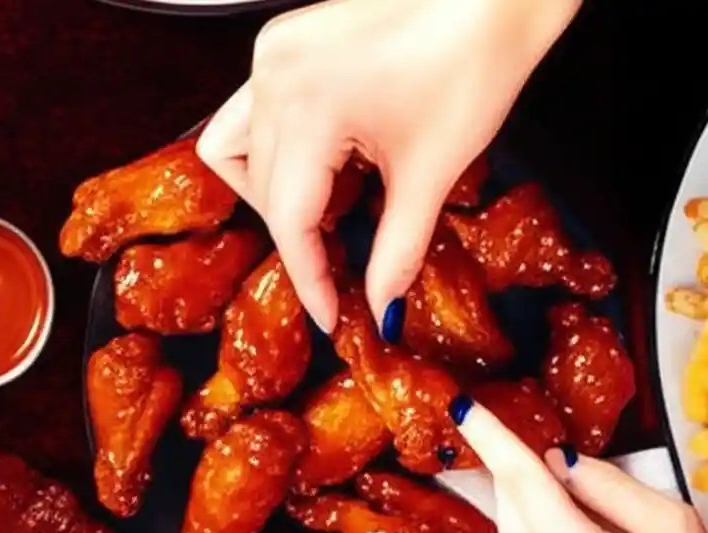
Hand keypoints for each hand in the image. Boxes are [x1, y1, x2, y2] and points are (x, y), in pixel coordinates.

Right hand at [196, 0, 579, 331]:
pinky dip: (283, 147)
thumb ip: (397, 250)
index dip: (310, 276)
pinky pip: (254, 111)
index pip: (288, 217)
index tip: (330, 314)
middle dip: (300, 233)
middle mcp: (274, 76)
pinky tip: (330, 156)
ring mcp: (272, 54)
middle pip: (257, 188)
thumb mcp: (433, 170)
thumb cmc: (475, 61)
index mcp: (307, 106)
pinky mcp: (283, 42)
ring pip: (232, 146)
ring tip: (331, 200)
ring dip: (272, 188)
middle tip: (345, 259)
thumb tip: (381, 307)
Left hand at [449, 396, 707, 532]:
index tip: (464, 407)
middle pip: (510, 502)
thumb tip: (562, 462)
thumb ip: (609, 485)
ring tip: (601, 523)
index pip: (519, 480)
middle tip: (571, 465)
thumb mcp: (674, 530)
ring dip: (538, 506)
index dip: (489, 436)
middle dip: (529, 472)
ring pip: (513, 528)